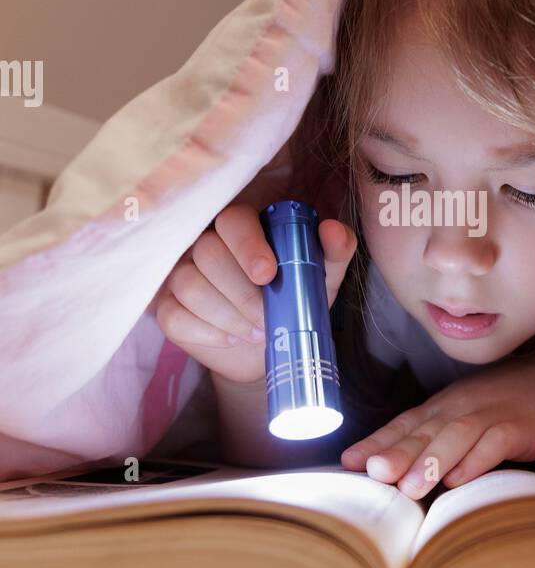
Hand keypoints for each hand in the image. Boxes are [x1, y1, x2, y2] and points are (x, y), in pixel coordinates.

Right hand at [155, 203, 356, 383]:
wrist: (268, 347)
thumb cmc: (292, 301)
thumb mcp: (320, 277)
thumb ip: (335, 250)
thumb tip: (332, 231)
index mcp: (240, 227)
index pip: (233, 220)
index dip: (248, 245)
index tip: (268, 274)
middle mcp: (203, 243)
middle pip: (208, 253)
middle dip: (242, 293)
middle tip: (268, 319)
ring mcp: (179, 274)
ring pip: (190, 285)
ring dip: (228, 315)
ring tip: (257, 332)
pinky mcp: (166, 307)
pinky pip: (174, 315)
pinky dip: (207, 332)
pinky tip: (230, 339)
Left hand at [339, 350, 534, 498]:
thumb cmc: (501, 405)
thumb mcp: (461, 416)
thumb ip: (430, 439)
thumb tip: (387, 469)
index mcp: (441, 407)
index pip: (403, 425)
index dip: (376, 443)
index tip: (348, 463)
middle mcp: (459, 408)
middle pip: (423, 432)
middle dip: (397, 453)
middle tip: (373, 473)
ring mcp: (488, 415)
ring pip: (455, 437)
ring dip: (431, 462)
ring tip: (409, 489)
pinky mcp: (517, 427)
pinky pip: (494, 443)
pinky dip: (476, 461)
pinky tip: (459, 479)